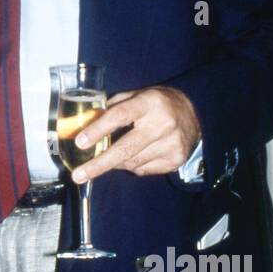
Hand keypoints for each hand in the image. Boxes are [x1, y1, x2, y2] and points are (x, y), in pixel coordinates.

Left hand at [71, 86, 200, 182]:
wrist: (194, 114)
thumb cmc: (156, 104)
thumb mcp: (136, 96)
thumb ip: (111, 107)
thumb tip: (83, 124)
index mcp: (149, 103)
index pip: (120, 116)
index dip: (98, 130)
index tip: (79, 142)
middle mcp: (162, 124)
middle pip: (125, 149)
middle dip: (98, 164)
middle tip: (78, 175)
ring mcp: (171, 144)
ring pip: (131, 163)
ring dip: (114, 163)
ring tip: (108, 157)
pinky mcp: (175, 160)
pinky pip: (142, 170)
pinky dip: (131, 166)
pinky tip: (134, 156)